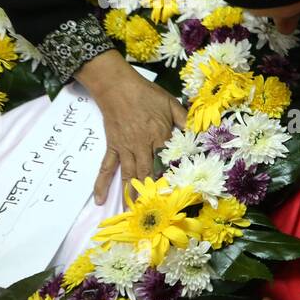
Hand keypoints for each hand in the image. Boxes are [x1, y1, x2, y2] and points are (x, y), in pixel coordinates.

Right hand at [76, 51, 186, 205]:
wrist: (116, 86)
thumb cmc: (145, 94)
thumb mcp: (170, 103)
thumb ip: (184, 120)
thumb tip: (199, 133)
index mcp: (159, 136)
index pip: (169, 160)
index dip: (175, 176)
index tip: (181, 193)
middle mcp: (142, 146)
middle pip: (149, 173)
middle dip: (153, 192)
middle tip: (158, 212)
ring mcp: (125, 149)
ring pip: (130, 175)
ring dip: (132, 195)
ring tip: (135, 213)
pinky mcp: (113, 148)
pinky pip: (106, 168)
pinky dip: (102, 184)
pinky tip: (100, 200)